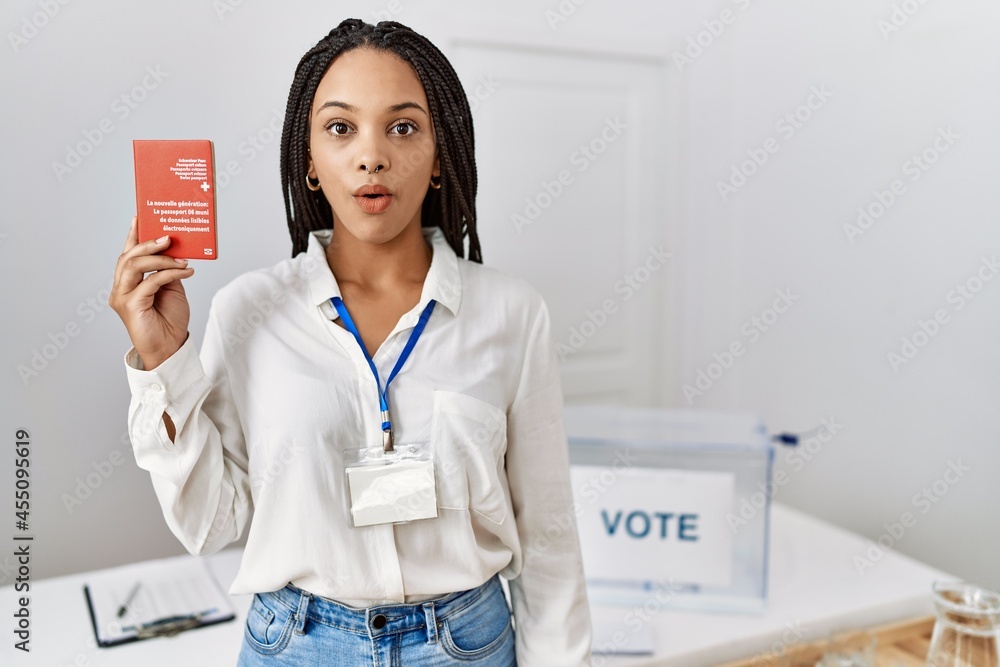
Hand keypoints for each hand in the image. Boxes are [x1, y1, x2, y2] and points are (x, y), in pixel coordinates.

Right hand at [109, 217, 195, 368]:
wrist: (171, 347)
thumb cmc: (169, 320)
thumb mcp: (171, 289)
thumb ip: (166, 271)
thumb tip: (174, 252)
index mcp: (128, 283)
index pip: (128, 255)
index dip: (133, 236)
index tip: (140, 218)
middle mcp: (120, 288)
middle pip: (128, 257)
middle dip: (148, 244)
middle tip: (168, 237)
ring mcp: (122, 297)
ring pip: (134, 266)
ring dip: (159, 258)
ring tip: (179, 256)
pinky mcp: (130, 306)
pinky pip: (150, 282)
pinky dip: (169, 273)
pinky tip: (186, 272)